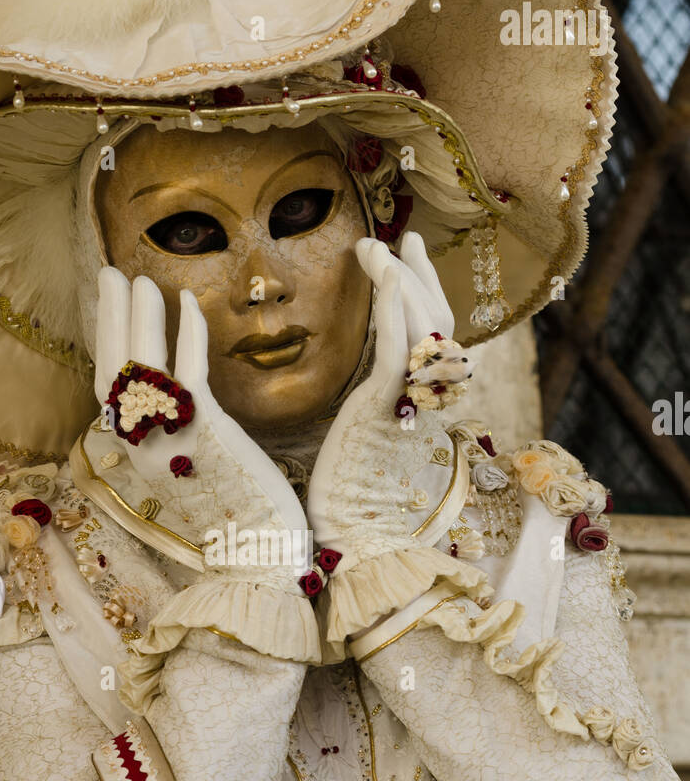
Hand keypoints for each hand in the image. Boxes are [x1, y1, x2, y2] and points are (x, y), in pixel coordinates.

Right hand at [91, 267, 311, 589]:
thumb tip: (177, 398)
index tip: (111, 306)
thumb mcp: (193, 471)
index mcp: (136, 456)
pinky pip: (187, 370)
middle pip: (113, 369)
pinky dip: (185, 331)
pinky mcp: (202, 433)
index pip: (109, 388)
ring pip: (142, 364)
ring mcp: (167, 440)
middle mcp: (141, 447)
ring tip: (143, 278)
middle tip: (112, 274)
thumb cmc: (237, 515)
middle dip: (110, 317)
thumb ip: (178, 434)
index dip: (107, 342)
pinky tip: (188, 301)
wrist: (261, 560)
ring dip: (140, 314)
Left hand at [307, 232, 463, 571]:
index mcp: (415, 403)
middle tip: (400, 238)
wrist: (346, 542)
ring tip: (375, 247)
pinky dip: (394, 305)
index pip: (431, 334)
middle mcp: (423, 399)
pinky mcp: (385, 407)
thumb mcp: (355, 438)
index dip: (419, 289)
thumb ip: (367, 402)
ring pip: (421, 324)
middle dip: (419, 274)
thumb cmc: (344, 502)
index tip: (402, 252)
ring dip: (399, 278)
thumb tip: (363, 381)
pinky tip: (383, 273)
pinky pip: (398, 347)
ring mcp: (408, 402)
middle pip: (437, 321)